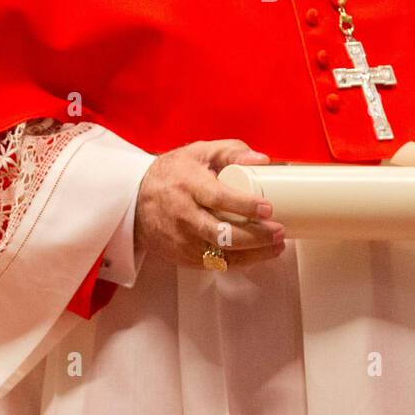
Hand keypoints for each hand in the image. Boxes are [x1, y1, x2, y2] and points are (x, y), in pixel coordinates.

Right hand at [134, 138, 284, 270]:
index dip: (245, 205)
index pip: (218, 198)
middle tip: (279, 232)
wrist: (135, 201)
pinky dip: (238, 262)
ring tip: (276, 247)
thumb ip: (231, 151)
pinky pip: (214, 264)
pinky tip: (257, 255)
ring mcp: (181, 240)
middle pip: (221, 233)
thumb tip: (263, 160)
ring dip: (253, 254)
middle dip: (255, 237)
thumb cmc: (172, 174)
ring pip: (220, 255)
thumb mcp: (198, 153)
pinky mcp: (181, 256)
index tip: (268, 208)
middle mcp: (183, 215)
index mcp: (187, 185)